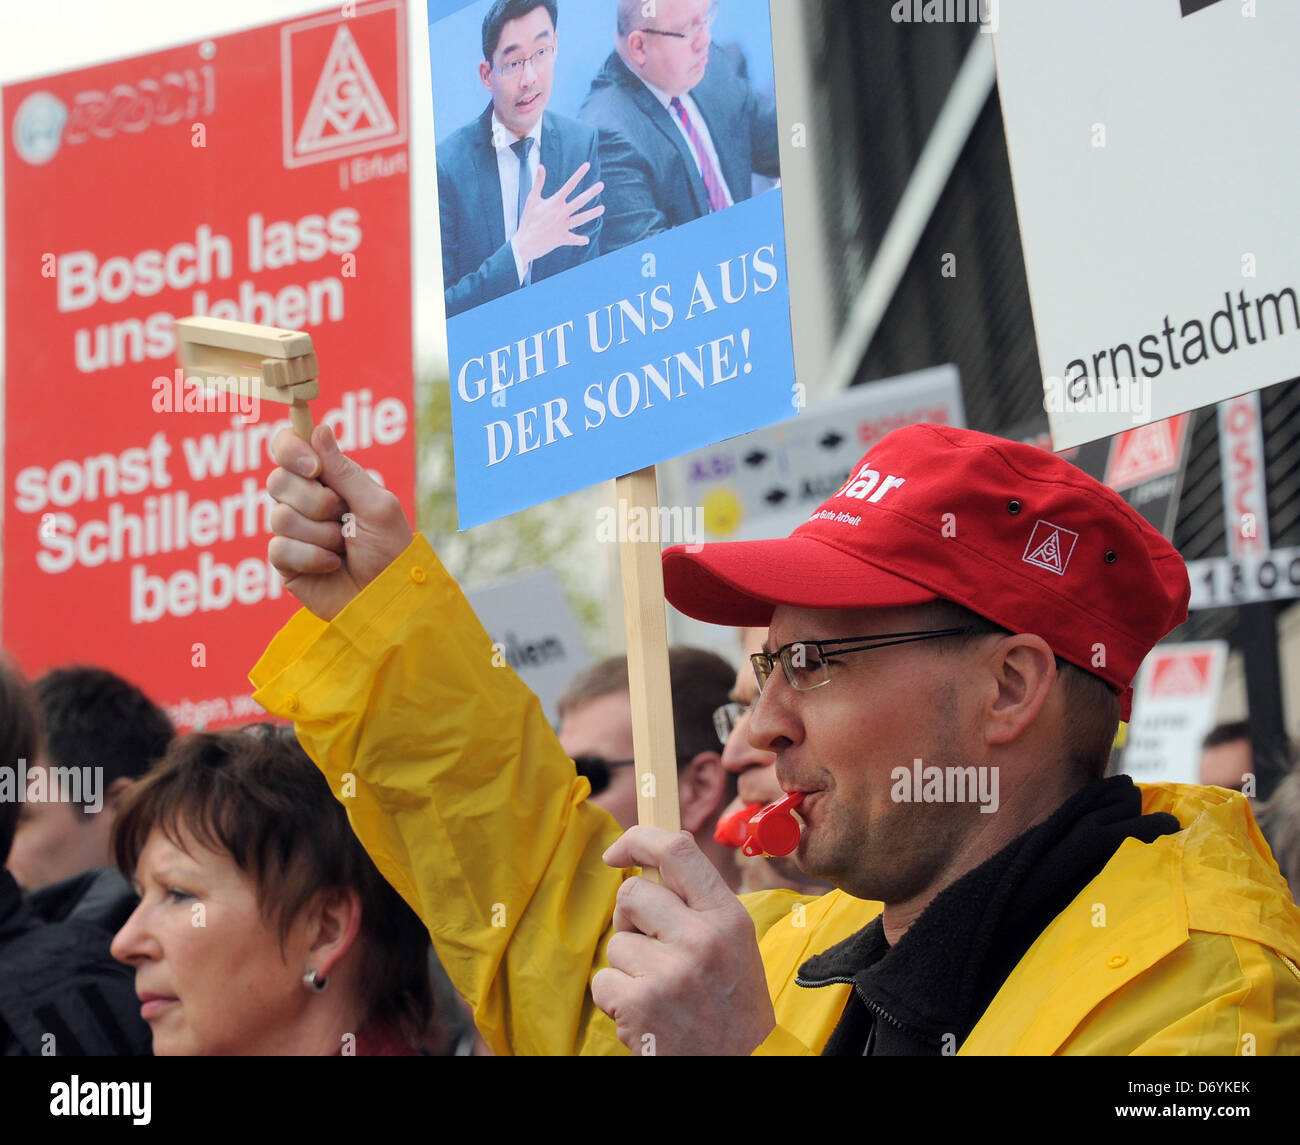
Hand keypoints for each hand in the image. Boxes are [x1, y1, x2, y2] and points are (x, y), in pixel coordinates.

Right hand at [266, 425, 413, 620]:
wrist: (388, 598)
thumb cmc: (391, 551)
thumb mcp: (377, 505)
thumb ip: (345, 471)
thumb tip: (318, 429)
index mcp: (329, 480)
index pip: (289, 448)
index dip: (291, 450)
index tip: (313, 467)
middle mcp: (305, 501)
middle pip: (278, 481)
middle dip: (315, 501)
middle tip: (341, 515)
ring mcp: (293, 532)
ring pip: (279, 516)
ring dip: (320, 533)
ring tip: (344, 546)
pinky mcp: (286, 561)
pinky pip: (280, 547)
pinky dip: (313, 556)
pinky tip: (333, 565)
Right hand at [514, 162, 604, 266]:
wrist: (525, 242)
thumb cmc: (527, 220)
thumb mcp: (532, 199)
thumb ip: (539, 183)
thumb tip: (541, 166)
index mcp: (555, 202)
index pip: (569, 185)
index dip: (579, 174)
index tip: (587, 165)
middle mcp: (561, 213)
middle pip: (580, 201)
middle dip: (591, 192)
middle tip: (601, 185)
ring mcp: (563, 226)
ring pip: (581, 218)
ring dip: (592, 213)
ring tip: (602, 209)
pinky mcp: (562, 238)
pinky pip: (574, 239)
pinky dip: (580, 240)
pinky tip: (586, 240)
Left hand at [591, 827, 774, 1055]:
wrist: (742, 1066)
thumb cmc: (731, 1003)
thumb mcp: (734, 942)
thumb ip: (700, 900)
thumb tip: (659, 852)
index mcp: (727, 917)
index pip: (677, 850)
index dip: (638, 840)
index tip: (617, 852)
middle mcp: (701, 939)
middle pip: (632, 893)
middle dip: (629, 918)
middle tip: (651, 947)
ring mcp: (670, 972)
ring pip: (616, 941)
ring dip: (628, 966)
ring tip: (661, 991)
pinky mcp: (641, 1004)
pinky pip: (603, 980)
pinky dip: (616, 999)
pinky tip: (646, 1015)